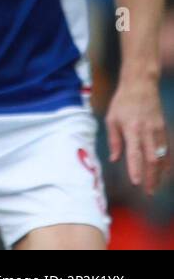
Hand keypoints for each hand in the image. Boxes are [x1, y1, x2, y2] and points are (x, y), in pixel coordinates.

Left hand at [106, 76, 169, 195]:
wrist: (141, 85)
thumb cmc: (122, 102)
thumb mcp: (111, 118)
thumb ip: (114, 140)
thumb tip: (114, 159)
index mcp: (132, 129)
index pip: (135, 153)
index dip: (135, 168)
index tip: (135, 182)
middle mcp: (147, 132)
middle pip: (152, 159)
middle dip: (151, 177)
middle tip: (149, 192)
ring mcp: (158, 131)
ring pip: (162, 157)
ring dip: (159, 173)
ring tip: (155, 186)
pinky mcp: (164, 129)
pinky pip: (167, 150)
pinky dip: (166, 163)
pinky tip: (163, 172)